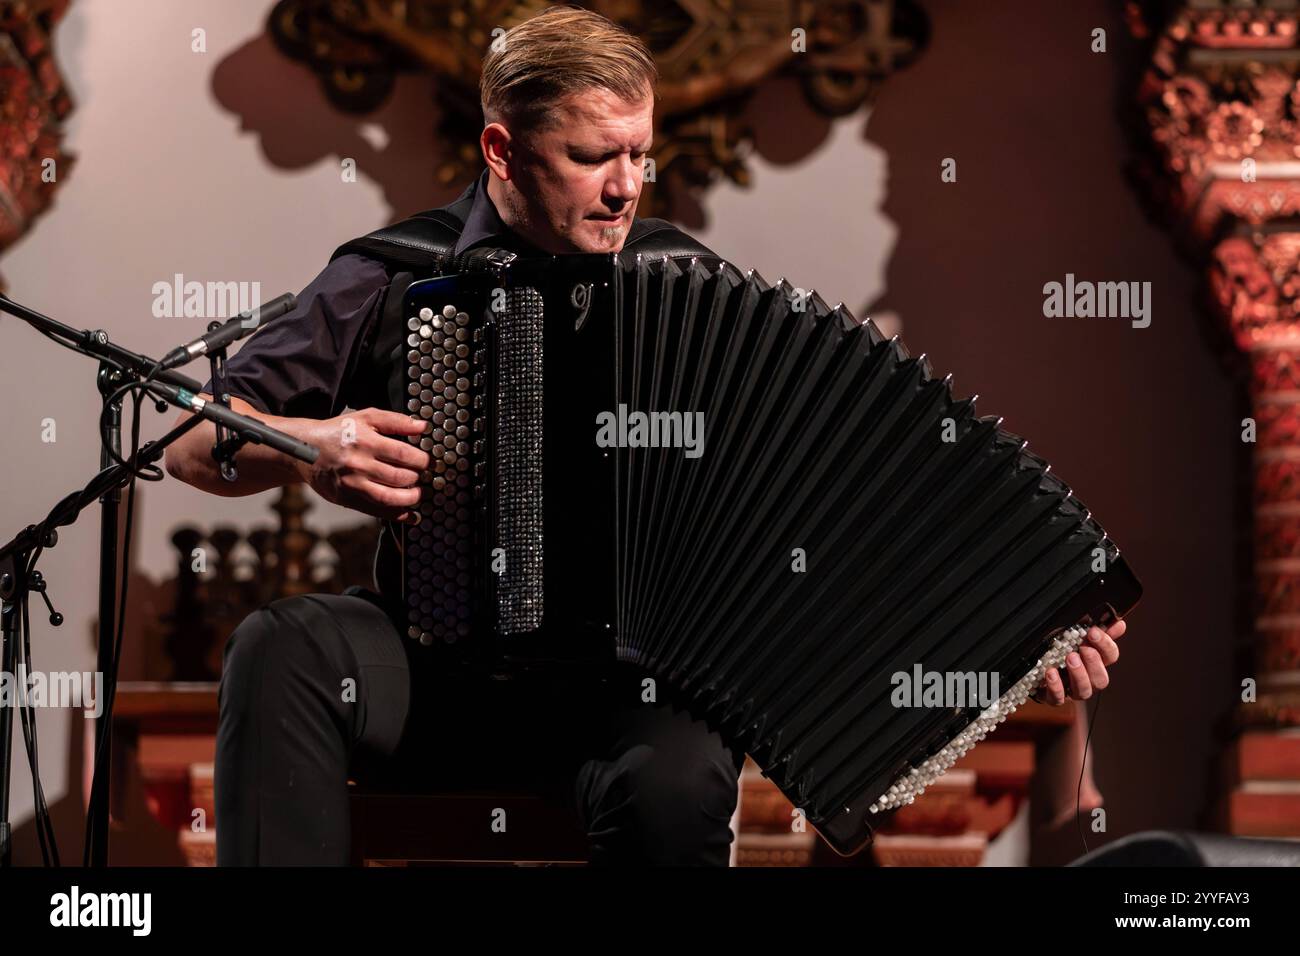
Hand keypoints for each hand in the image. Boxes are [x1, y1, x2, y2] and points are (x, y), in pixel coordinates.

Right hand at [292, 407, 430, 523]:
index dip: (422, 461)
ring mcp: (352, 484)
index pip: (403, 454)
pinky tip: (410, 515)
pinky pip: (376, 511)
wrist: (304, 450)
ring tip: (418, 494)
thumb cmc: (339, 432)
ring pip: (389, 497)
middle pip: (399, 477)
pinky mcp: (346, 499)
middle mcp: (358, 464)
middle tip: (425, 477)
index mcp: (365, 441)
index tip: (430, 463)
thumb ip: (395, 421)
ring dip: (411, 499)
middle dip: (418, 478)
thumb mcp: (365, 418)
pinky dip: (397, 515)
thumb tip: (422, 427)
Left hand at [1033, 619, 1125, 704]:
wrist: (1036, 670)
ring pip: (1083, 691)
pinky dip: (1055, 686)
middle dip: (1093, 662)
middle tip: (1084, 648)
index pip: (1110, 656)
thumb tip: (1120, 623)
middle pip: (1101, 679)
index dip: (1105, 645)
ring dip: (1078, 674)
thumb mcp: (1078, 639)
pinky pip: (1058, 698)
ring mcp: (1072, 692)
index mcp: (1097, 663)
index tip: (1093, 632)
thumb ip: (1099, 632)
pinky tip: (1051, 673)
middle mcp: (1088, 680)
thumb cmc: (1062, 653)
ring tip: (1070, 658)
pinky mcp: (1054, 698)